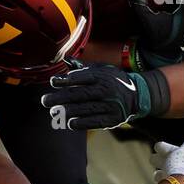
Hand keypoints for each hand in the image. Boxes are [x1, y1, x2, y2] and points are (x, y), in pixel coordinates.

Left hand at [41, 62, 165, 130]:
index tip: (53, 82)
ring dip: (67, 112)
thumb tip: (66, 59)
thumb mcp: (102, 70)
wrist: (139, 95)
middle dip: (60, 98)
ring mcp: (111, 106)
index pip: (82, 78)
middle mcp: (107, 90)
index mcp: (103, 76)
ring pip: (85, 110)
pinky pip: (94, 122)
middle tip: (45, 101)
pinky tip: (69, 123)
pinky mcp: (113, 119)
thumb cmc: (113, 80)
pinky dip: (81, 123)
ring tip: (53, 112)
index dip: (66, 80)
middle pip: (80, 95)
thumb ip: (83, 67)